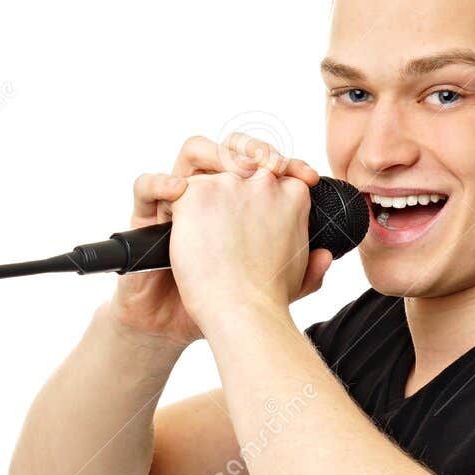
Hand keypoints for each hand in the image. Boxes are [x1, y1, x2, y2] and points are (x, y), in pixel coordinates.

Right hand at [109, 133, 330, 348]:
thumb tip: (326, 256)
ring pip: (193, 154)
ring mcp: (182, 201)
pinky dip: (160, 183)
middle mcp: (215, 193)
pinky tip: (179, 191)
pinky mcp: (149, 216)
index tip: (310, 178)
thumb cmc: (226, 301)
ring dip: (214, 154)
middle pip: (232, 149)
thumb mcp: (275, 288)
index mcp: (246, 201)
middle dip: (254, 149)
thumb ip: (303, 272)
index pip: (266, 164)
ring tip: (234, 172)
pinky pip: (147, 188)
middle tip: (273, 165)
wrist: (181, 325)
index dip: (289, 163)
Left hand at [167, 158, 333, 334]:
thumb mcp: (302, 277)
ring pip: (210, 179)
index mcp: (293, 193)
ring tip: (204, 233)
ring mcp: (228, 183)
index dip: (262, 190)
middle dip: (232, 185)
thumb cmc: (270, 300)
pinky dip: (178, 213)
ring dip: (204, 201)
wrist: (241, 312)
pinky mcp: (196, 193)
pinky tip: (181, 233)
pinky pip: (180, 192)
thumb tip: (325, 255)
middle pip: (242, 167)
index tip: (252, 213)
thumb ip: (313, 263)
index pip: (276, 175)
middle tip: (222, 216)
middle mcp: (263, 181)